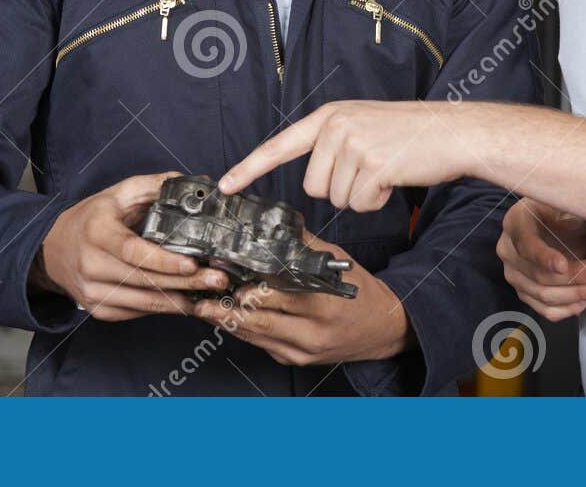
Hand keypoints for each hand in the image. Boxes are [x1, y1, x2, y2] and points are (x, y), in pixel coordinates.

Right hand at [38, 171, 229, 320]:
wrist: (53, 248)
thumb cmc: (91, 218)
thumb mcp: (117, 194)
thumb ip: (153, 187)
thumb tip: (193, 185)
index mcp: (97, 232)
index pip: (133, 251)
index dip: (165, 262)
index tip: (193, 264)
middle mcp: (91, 265)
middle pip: (144, 280)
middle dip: (186, 283)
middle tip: (217, 280)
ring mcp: (93, 292)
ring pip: (143, 302)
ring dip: (180, 301)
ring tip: (209, 294)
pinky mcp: (99, 309)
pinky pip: (137, 312)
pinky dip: (163, 308)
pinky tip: (186, 301)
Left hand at [192, 234, 411, 366]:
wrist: (382, 330)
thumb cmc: (361, 293)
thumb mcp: (338, 262)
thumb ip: (305, 246)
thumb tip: (275, 225)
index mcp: (324, 304)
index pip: (278, 294)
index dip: (248, 282)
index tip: (224, 269)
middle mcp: (312, 332)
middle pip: (260, 319)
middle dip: (227, 306)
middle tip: (202, 292)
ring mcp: (302, 351)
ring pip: (256, 335)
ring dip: (227, 320)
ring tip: (203, 306)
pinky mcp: (296, 360)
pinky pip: (263, 344)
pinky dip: (243, 330)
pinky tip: (227, 318)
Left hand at [218, 100, 470, 210]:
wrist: (452, 131)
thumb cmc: (409, 134)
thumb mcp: (362, 125)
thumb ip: (332, 145)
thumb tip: (313, 181)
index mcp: (329, 116)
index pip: (279, 146)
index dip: (249, 168)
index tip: (225, 185)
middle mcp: (335, 126)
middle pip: (313, 186)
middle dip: (340, 189)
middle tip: (370, 169)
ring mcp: (353, 143)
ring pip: (337, 198)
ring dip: (362, 195)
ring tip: (386, 169)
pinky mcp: (373, 163)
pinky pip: (361, 203)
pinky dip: (378, 200)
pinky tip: (394, 178)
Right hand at [497, 197, 585, 320]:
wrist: (553, 225)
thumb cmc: (560, 211)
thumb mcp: (565, 203)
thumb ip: (570, 211)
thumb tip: (580, 219)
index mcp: (515, 222)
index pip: (526, 244)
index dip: (543, 257)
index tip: (563, 265)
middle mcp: (508, 250)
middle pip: (538, 275)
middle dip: (575, 278)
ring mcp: (514, 274)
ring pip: (544, 295)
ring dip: (576, 295)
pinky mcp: (525, 293)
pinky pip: (546, 310)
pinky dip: (568, 309)